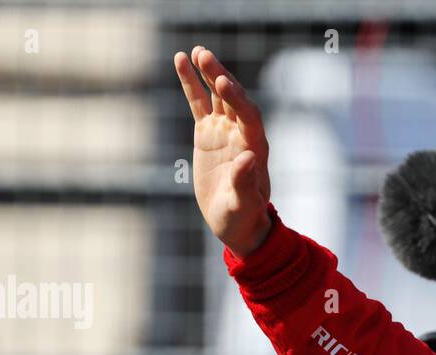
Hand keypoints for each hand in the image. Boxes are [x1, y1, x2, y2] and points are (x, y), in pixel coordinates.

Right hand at [173, 46, 272, 257]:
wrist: (235, 222)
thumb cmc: (242, 218)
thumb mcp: (242, 205)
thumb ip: (245, 182)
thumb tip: (248, 158)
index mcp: (255, 147)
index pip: (248, 115)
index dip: (236, 98)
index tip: (221, 82)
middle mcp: (242, 133)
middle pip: (233, 98)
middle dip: (220, 76)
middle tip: (204, 56)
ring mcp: (224, 130)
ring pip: (216, 95)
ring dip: (207, 73)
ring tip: (195, 52)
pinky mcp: (207, 132)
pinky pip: (198, 102)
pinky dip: (190, 83)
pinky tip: (180, 60)